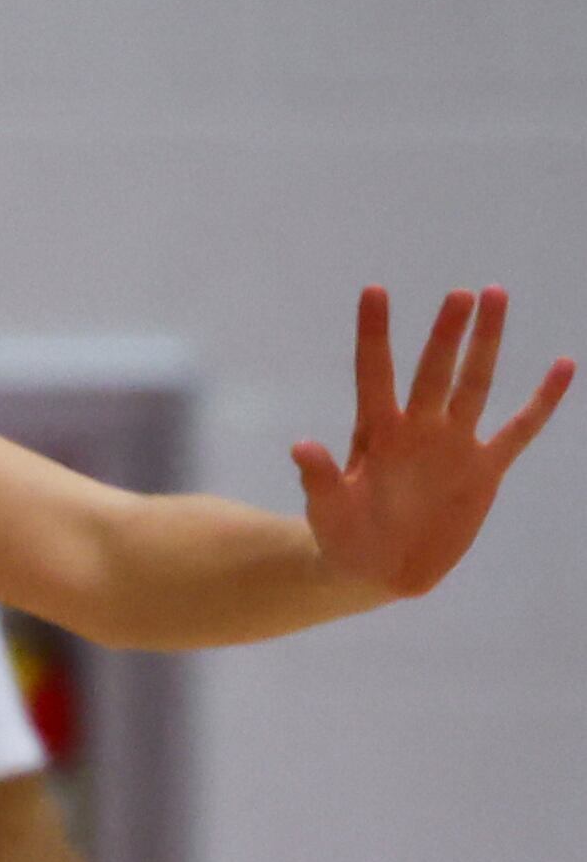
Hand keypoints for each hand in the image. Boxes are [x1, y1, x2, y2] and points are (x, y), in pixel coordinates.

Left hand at [296, 288, 570, 601]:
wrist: (378, 571)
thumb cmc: (344, 536)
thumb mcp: (328, 512)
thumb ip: (319, 480)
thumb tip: (300, 447)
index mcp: (376, 433)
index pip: (374, 373)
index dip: (374, 334)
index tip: (374, 290)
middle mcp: (417, 428)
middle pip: (432, 372)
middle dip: (446, 335)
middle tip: (461, 294)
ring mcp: (453, 445)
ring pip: (473, 386)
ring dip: (484, 345)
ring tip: (495, 297)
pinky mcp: (483, 470)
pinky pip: (518, 430)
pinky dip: (541, 402)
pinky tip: (563, 366)